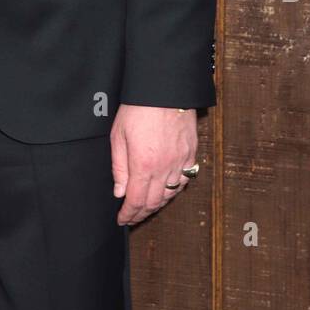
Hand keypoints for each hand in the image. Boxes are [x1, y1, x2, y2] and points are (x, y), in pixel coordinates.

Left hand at [110, 104, 197, 225]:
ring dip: (157, 204)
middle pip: (154, 202)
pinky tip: (166, 190)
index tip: (122, 219)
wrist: (165, 90)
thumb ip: (119, 167)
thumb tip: (119, 192)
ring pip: (170, 194)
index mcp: (143, 165)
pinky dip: (174, 190)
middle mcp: (164, 168)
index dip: (128, 214)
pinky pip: (184, 180)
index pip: (135, 201)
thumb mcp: (118, 135)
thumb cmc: (139, 108)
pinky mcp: (191, 154)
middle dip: (141, 213)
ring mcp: (180, 162)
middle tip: (132, 217)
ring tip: (146, 207)